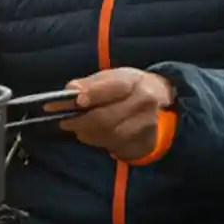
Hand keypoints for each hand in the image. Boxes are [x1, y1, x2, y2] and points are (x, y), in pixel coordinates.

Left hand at [52, 68, 175, 160]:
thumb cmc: (126, 87)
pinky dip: (98, 140)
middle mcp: (144, 102)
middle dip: (81, 121)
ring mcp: (146, 124)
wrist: (159, 99)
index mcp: (133, 81)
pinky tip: (93, 134)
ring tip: (78, 128)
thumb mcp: (110, 77)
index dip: (92, 94)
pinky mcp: (144, 142)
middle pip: (106, 118)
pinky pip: (114, 145)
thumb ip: (88, 84)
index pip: (112, 88)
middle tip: (65, 122)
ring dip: (87, 133)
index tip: (76, 101)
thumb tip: (70, 90)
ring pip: (108, 135)